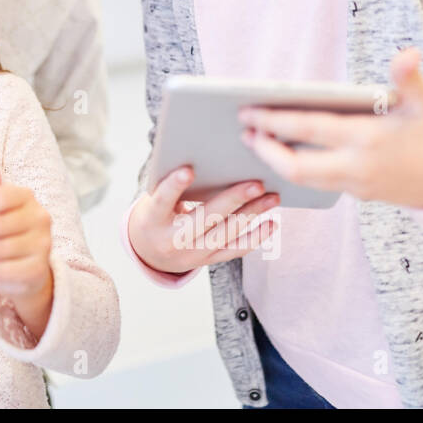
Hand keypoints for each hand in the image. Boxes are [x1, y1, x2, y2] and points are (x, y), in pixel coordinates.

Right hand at [127, 167, 278, 274]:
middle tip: (257, 184)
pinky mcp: (207, 260)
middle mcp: (172, 240)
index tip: (188, 170)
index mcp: (153, 219)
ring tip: (273, 197)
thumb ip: (172, 187)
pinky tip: (272, 223)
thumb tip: (208, 162)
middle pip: (205, 218)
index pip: (163, 201)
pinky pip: (234, 250)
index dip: (174, 186)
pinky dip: (255, 238)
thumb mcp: (153, 200)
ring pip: (226, 233)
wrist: (150, 252)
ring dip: (252, 215)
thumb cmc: (155, 214)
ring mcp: (192, 254)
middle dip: (233, 200)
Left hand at [238, 47, 422, 208]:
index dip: (276, 121)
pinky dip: (294, 171)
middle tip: (242, 130)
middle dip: (265, 149)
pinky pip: (316, 185)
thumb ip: (409, 79)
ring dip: (275, 161)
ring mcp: (355, 185)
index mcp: (369, 138)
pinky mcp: (356, 195)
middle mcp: (357, 167)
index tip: (248, 110)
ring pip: (303, 180)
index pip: (312, 130)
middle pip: (296, 166)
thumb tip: (406, 53)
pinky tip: (277, 156)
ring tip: (254, 140)